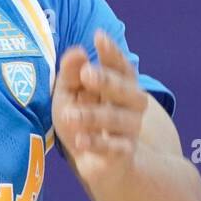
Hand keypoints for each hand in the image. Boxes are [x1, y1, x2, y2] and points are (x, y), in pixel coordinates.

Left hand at [52, 29, 146, 185]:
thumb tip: (77, 51)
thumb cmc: (83, 119)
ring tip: (70, 115)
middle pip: (125, 89)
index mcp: (119, 84)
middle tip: (86, 73)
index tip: (98, 36)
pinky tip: (80, 139)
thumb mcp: (69, 94)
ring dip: (93, 115)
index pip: (120, 65)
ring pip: (117, 118)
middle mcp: (131, 104)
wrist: (99, 164)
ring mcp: (129, 128)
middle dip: (107, 80)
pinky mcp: (124, 153)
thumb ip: (70, 74)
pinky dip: (97, 143)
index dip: (111, 52)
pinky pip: (114, 147)